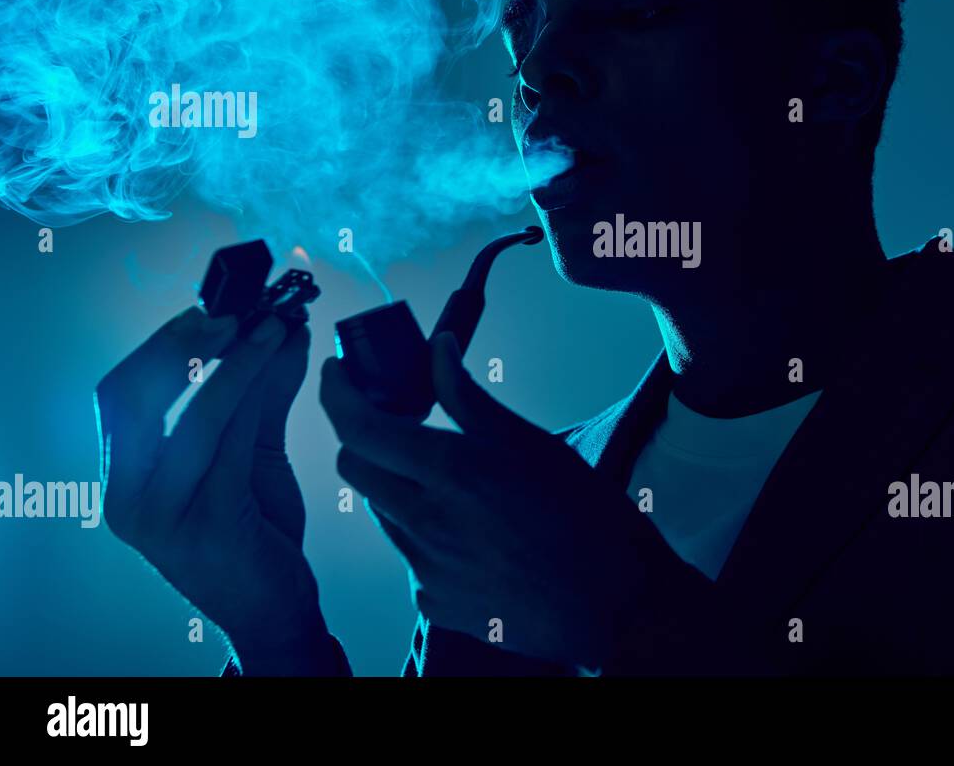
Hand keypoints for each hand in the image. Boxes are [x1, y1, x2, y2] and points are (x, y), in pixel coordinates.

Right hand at [95, 306, 331, 668]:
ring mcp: (161, 517)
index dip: (161, 344)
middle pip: (134, 396)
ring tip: (277, 326)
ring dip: (238, 361)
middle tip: (243, 312)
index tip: (210, 308)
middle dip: (188, 344)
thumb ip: (260, 395)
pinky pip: (231, 444)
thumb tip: (281, 327)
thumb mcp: (251, 455)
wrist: (275, 611)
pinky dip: (257, 393)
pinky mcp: (209, 526)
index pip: (118, 394)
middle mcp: (127, 499)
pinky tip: (286, 363)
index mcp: (123, 479)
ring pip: (192, 415)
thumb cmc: (256, 531)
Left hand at [319, 332, 689, 668]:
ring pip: (382, 512)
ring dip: (399, 486)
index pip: (360, 429)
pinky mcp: (435, 604)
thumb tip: (437, 349)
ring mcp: (427, 571)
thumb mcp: (530, 444)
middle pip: (355, 470)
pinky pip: (410, 556)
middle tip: (397, 422)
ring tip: (455, 483)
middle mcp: (427, 525)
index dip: (337, 394)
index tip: (337, 373)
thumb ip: (468, 398)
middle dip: (364, 439)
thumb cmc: (587, 517)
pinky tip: (473, 533)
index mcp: (453, 474)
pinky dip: (426, 534)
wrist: (617, 605)